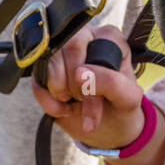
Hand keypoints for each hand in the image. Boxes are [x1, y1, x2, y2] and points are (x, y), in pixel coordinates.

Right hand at [32, 23, 144, 151]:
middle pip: (69, 46)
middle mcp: (86, 37)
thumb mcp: (127, 98)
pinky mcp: (45, 68)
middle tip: (83, 100)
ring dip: (59, 91)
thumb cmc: (120, 106)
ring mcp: (62, 50)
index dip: (92, 76)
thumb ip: (111, 82)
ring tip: (73, 104)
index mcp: (110, 38)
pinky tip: (62, 108)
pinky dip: (47, 101)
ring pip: (49, 60)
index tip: (99, 98)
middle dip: (74, 83)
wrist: (106, 127)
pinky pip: (37, 79)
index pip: (95, 45)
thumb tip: (79, 72)